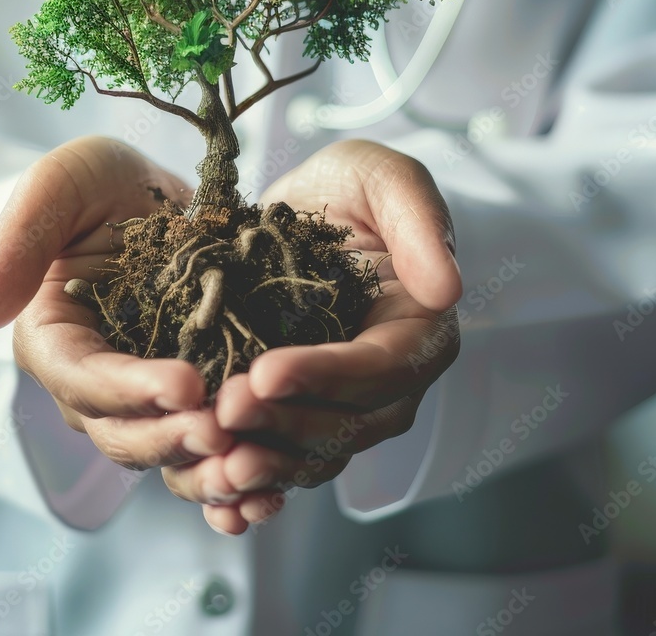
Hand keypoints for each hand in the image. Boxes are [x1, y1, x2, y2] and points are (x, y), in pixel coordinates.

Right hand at [0, 137, 234, 473]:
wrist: (155, 190)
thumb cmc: (100, 181)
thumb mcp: (61, 183)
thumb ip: (20, 236)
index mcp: (52, 335)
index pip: (79, 377)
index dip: (127, 389)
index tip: (186, 385)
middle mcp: (91, 376)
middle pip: (120, 428)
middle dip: (169, 436)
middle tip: (224, 431)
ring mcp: (143, 388)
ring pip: (164, 444)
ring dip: (202, 463)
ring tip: (252, 461)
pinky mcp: (191, 388)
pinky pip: (204, 435)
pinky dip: (232, 460)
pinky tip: (272, 475)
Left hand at [158, 140, 462, 534]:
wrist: (303, 207)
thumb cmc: (350, 186)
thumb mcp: (382, 176)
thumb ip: (418, 218)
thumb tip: (448, 289)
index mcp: (418, 329)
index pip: (383, 367)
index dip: (327, 376)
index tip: (266, 371)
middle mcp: (388, 380)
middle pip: (349, 422)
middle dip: (286, 422)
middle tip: (224, 410)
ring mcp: (341, 401)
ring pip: (315, 452)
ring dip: (266, 462)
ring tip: (212, 458)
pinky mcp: (298, 408)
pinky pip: (281, 454)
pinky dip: (249, 475)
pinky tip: (208, 478)